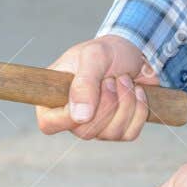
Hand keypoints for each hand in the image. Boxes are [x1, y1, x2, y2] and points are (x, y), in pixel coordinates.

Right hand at [36, 34, 159, 140]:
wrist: (134, 53)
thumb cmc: (108, 52)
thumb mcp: (94, 56)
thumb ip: (84, 83)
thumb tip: (79, 117)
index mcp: (54, 96)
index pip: (48, 123)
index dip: (68, 116)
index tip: (91, 92)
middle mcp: (72, 116)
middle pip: (85, 132)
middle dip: (106, 103)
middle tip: (111, 79)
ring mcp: (95, 125)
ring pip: (110, 134)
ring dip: (125, 103)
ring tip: (124, 80)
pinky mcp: (118, 129)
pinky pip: (129, 133)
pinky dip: (138, 110)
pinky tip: (137, 92)